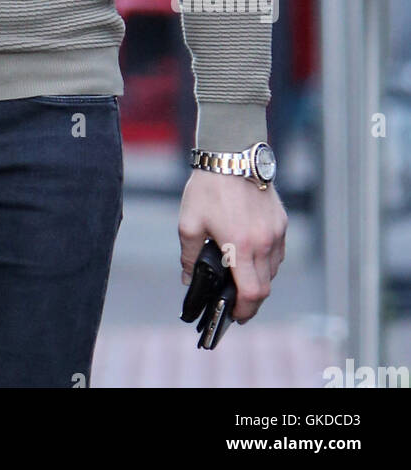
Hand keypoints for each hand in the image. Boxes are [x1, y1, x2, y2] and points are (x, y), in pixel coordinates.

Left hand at [179, 169, 287, 323]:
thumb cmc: (209, 187)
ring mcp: (276, 232)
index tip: (235, 316)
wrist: (232, 153)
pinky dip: (266, 260)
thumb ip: (190, 256)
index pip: (252, 293)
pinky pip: (278, 251)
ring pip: (273, 270)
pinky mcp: (281, 221)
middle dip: (250, 301)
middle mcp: (264, 242)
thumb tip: (189, 279)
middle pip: (265, 287)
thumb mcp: (189, 223)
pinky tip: (250, 253)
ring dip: (259, 279)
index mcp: (240, 246)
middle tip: (235, 303)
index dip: (244, 311)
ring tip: (239, 275)